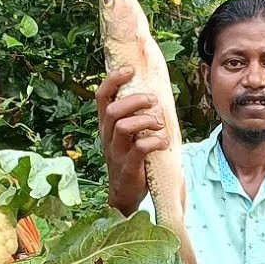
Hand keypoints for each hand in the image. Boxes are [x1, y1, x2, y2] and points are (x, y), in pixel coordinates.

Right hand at [96, 67, 168, 214]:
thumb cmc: (131, 157)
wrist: (125, 194)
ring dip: (146, 121)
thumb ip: (135, 115)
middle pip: (114, 109)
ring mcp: (116, 152)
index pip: (101, 96)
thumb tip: (156, 92)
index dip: (113, 80)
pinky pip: (139, 149)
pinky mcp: (128, 167)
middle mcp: (107, 136)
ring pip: (124, 127)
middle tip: (153, 101)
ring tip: (159, 124)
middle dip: (136, 100)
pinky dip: (155, 142)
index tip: (130, 70)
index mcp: (106, 125)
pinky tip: (163, 143)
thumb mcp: (129, 134)